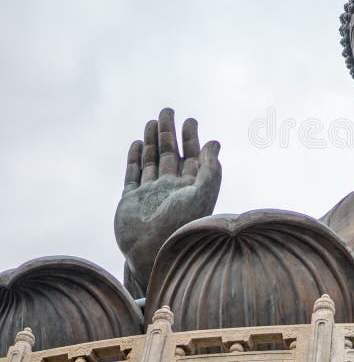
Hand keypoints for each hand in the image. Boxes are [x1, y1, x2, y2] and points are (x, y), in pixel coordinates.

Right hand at [114, 108, 220, 292]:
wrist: (153, 251)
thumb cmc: (182, 224)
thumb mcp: (202, 194)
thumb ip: (210, 169)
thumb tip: (214, 143)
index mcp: (190, 187)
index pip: (192, 156)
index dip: (191, 137)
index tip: (190, 120)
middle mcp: (171, 189)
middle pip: (170, 154)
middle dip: (169, 132)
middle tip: (168, 111)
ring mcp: (150, 194)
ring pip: (151, 161)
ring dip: (152, 141)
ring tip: (152, 121)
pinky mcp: (131, 200)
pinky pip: (133, 174)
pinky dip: (135, 158)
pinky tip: (138, 143)